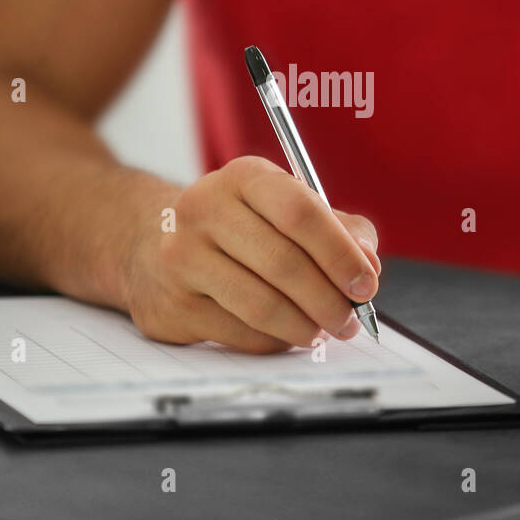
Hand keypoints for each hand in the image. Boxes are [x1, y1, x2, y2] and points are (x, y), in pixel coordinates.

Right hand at [125, 156, 380, 352]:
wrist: (151, 243)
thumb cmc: (239, 228)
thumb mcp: (286, 209)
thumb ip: (338, 228)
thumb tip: (368, 263)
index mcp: (243, 177)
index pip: (300, 212)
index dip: (340, 253)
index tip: (366, 283)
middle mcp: (204, 209)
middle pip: (283, 263)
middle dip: (329, 300)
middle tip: (350, 320)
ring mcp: (181, 258)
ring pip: (262, 306)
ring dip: (305, 327)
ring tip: (323, 331)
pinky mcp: (172, 305)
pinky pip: (240, 334)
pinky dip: (274, 341)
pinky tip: (284, 334)